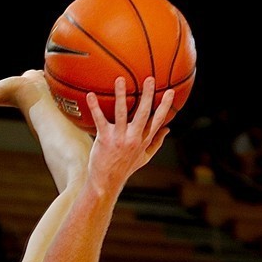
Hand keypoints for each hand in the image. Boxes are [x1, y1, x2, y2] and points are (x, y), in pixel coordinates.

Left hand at [85, 76, 172, 191]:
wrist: (106, 182)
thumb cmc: (125, 168)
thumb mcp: (144, 158)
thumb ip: (156, 142)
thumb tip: (168, 129)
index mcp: (144, 140)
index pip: (158, 121)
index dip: (165, 106)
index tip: (171, 92)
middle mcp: (134, 138)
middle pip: (144, 113)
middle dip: (148, 95)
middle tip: (150, 79)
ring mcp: (119, 138)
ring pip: (122, 113)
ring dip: (121, 95)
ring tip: (120, 80)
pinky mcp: (105, 139)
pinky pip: (99, 120)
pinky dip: (94, 107)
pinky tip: (90, 95)